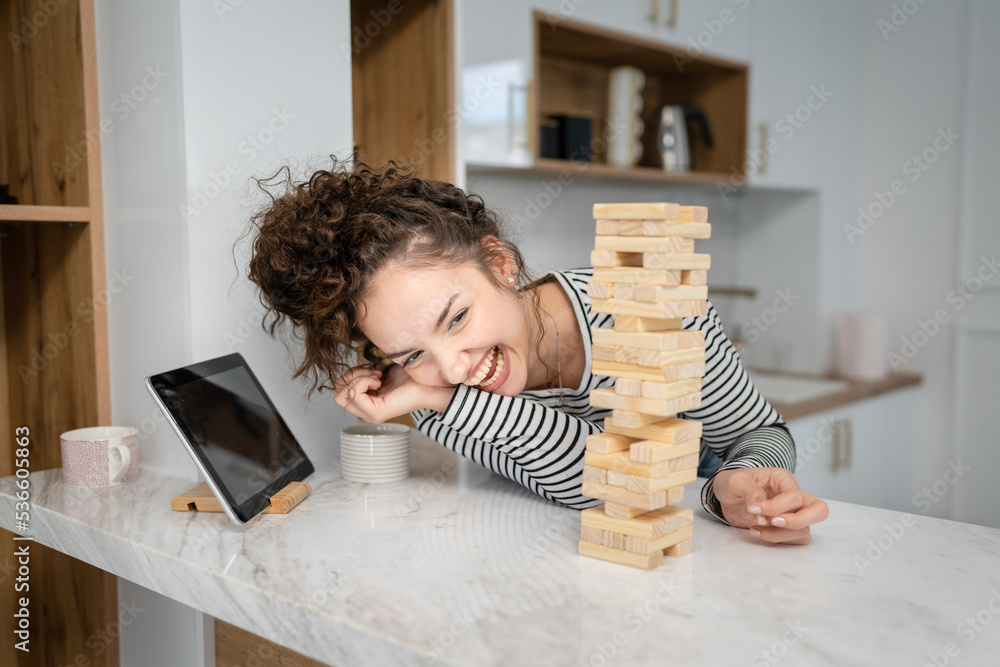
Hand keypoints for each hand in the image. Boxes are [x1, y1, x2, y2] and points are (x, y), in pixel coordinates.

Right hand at [332, 364, 454, 422]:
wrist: (428, 383)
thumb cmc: (409, 377)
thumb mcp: (378, 373)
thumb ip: (361, 375)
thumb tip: (346, 373)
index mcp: (366, 402)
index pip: (339, 389)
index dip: (351, 374)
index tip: (371, 369)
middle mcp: (366, 411)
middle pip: (337, 392)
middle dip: (352, 376)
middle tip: (375, 373)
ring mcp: (370, 415)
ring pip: (342, 394)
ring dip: (357, 378)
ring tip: (378, 377)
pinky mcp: (376, 414)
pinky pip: (354, 394)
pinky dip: (363, 382)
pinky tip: (380, 381)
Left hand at [711, 468, 828, 544]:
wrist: (728, 494)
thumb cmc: (734, 483)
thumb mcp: (735, 481)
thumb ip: (750, 491)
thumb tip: (761, 510)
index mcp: (784, 479)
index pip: (794, 495)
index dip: (776, 507)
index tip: (753, 510)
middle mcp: (795, 495)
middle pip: (819, 510)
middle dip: (797, 521)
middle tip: (773, 522)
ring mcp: (794, 512)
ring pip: (805, 529)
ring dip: (780, 534)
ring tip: (754, 528)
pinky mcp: (788, 527)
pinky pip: (797, 539)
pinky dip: (780, 541)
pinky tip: (758, 533)